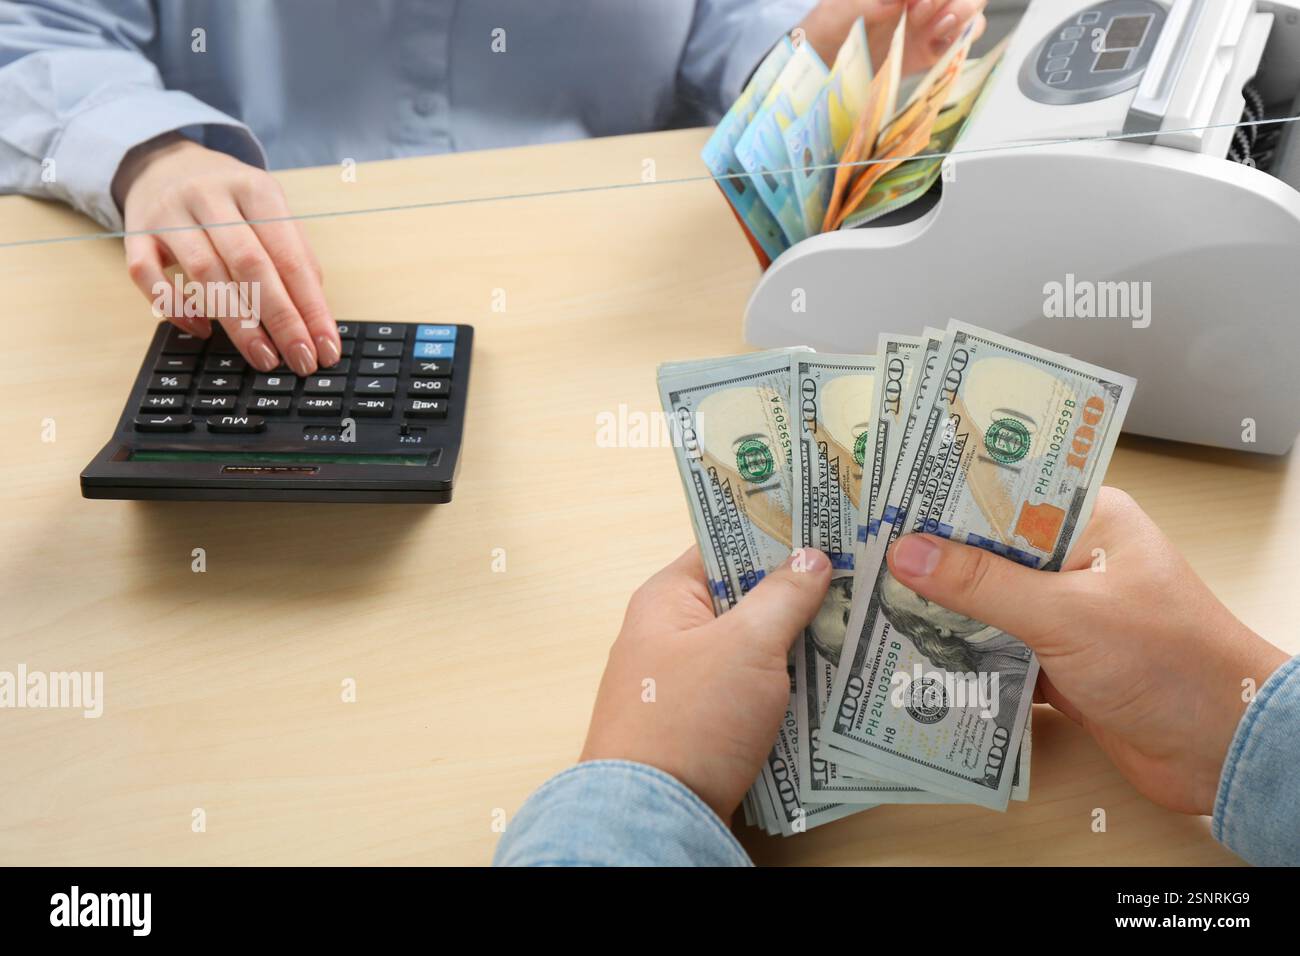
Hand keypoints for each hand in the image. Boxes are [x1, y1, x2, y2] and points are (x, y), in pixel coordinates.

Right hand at [113, 133, 339, 374]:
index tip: (325, 345)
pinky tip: (202, 330)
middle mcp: (210, 196)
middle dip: (281, 319)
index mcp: (254, 188)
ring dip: (238, 323)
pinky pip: (147, 275)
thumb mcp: (268, 208)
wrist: (162, 163)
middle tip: (300, 359)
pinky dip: (175, 307)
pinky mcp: (135, 231)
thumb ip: (293, 252)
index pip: (289, 255)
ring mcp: (168, 213)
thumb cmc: (228, 198)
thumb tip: (315, 311)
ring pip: (204, 272)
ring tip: (264, 357)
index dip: (310, 305)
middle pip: (250, 264)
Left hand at [581, 547, 830, 820]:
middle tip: (858, 581)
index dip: (775, 535)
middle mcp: (670, 632)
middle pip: (743, 597)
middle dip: (797, 594)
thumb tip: (812, 556)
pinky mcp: (701, 722)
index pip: (725, 546)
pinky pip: (750, 690)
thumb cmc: (689, 720)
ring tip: (857, 630)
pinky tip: (830, 686)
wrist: (652, 815)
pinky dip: (784, 687)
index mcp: (668, 598)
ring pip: (752, 647)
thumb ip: (783, 596)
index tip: (828, 528)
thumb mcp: (747, 645)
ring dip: (796, 645)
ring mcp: (684, 680)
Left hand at [800, 0, 988, 76]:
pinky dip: (962, 37)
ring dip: (961, 12)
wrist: (823, 65)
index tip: (911, 2)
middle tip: (917, 13)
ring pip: (971, 4)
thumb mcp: (839, 11)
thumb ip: (868, 4)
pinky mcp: (934, 47)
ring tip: (934, 28)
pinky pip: (964, 36)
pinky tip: (938, 44)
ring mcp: (930, 18)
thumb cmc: (828, 28)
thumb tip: (895, 1)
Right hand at [886, 487, 1288, 815]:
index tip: (884, 497)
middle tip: (861, 553)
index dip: (946, 495)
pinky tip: (913, 656)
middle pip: (988, 551)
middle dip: (931, 558)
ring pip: (987, 604)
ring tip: (872, 602)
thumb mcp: (1066, 614)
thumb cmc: (1167, 661)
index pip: (1005, 493)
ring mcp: (1066, 614)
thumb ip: (982, 584)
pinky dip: (963, 657)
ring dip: (942, 611)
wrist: (1224, 749)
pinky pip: (997, 651)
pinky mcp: (1059, 663)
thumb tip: (906, 553)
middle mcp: (1076, 561)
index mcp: (1090, 522)